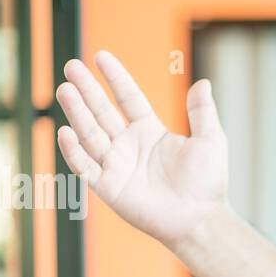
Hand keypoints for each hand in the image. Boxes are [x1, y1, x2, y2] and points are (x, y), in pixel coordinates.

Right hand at [55, 50, 227, 247]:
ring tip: (65, 89)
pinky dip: (74, 151)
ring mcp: (117, 166)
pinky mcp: (110, 188)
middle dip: (86, 90)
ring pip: (90, 134)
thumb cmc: (208, 183)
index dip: (115, 78)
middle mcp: (129, 145)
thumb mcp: (210, 140)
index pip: (128, 98)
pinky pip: (86, 167)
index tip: (100, 57)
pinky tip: (65, 131)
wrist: (201, 219)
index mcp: (150, 131)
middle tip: (71, 66)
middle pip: (102, 112)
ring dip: (77, 112)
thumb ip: (202, 112)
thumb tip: (203, 82)